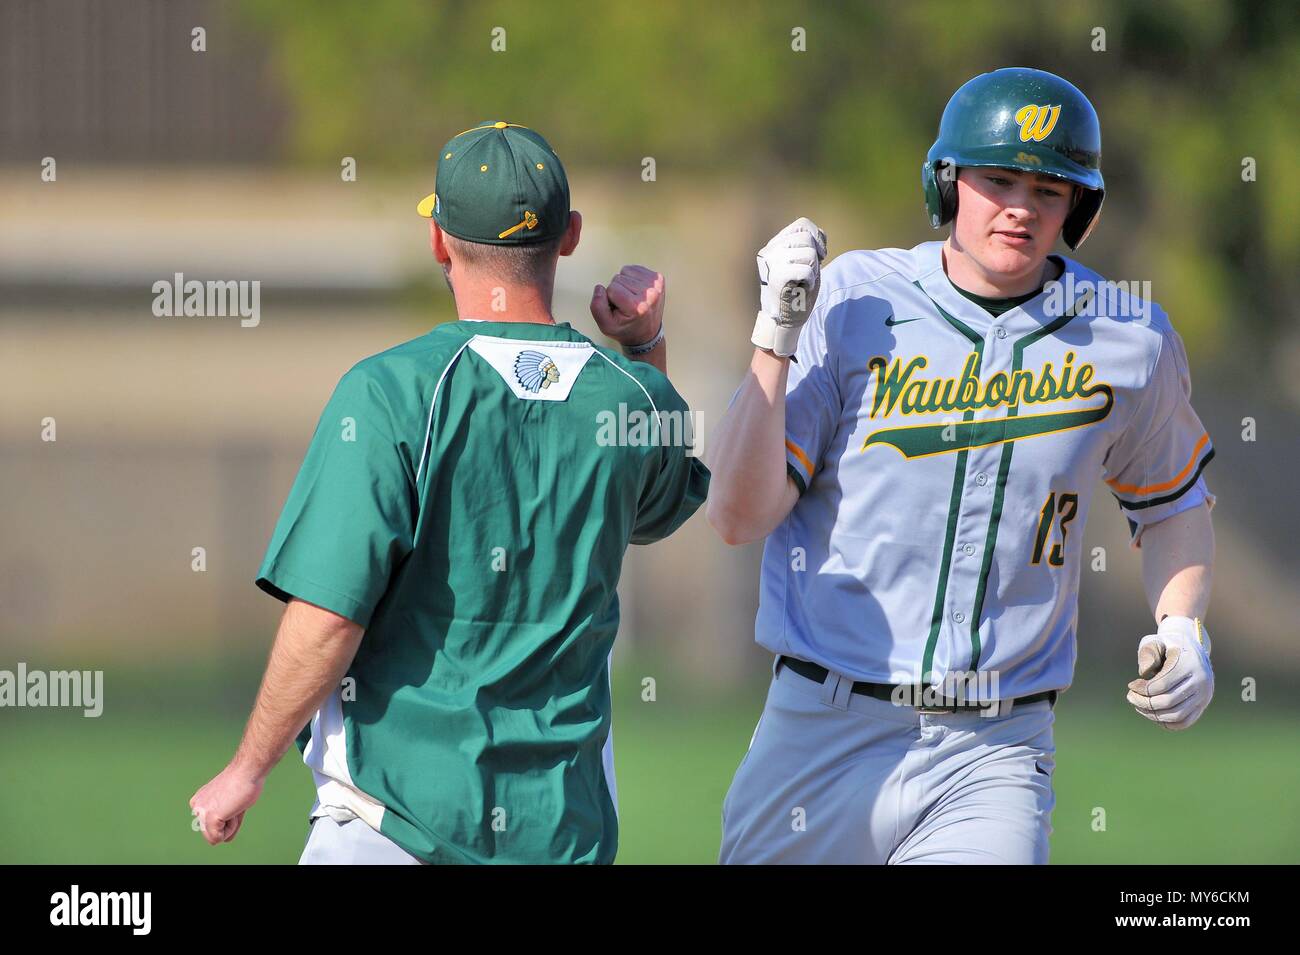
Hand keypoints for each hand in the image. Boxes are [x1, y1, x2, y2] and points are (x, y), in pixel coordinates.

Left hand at [189, 761, 264, 844]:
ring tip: (234, 805)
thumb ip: (226, 821)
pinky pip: (220, 837)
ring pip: (214, 838)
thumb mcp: (232, 804)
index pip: (211, 826)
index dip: (228, 818)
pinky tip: (234, 809)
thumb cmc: (244, 783)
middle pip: (210, 834)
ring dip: (230, 826)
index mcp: (199, 802)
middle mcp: (196, 807)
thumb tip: (226, 840)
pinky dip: (232, 828)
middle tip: (234, 804)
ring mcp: (201, 813)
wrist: (248, 770)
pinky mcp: (209, 818)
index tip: (233, 800)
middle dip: (227, 825)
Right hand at [590, 265, 664, 346]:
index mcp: (637, 306)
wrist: (646, 334)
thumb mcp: (605, 325)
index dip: (610, 298)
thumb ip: (597, 306)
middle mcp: (649, 294)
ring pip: (626, 271)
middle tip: (625, 304)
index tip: (619, 310)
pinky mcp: (659, 278)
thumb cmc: (625, 329)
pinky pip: (636, 268)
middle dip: (617, 290)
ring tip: (631, 297)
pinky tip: (636, 291)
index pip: (612, 289)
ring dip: (624, 283)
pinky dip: (632, 278)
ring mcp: (656, 285)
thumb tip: (599, 287)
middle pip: (618, 278)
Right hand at [751, 217, 827, 357]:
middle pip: (807, 237)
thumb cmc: (797, 291)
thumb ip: (807, 245)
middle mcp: (769, 251)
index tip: (819, 255)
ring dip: (813, 269)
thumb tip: (820, 233)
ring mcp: (772, 263)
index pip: (802, 224)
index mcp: (774, 245)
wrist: (785, 319)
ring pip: (809, 252)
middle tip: (808, 273)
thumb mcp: (802, 262)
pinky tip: (802, 287)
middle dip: (816, 256)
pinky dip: (811, 280)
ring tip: (803, 281)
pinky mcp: (778, 276)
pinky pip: (807, 268)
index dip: (817, 237)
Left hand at [1126, 616, 1213, 730]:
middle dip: (1144, 702)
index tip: (1131, 685)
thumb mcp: (1155, 641)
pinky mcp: (1203, 704)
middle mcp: (1201, 681)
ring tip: (1139, 705)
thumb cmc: (1167, 645)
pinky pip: (1184, 722)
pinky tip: (1151, 713)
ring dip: (1153, 715)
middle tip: (1131, 697)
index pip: (1162, 685)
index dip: (1142, 689)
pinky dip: (1166, 722)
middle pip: (1168, 702)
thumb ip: (1147, 653)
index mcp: (1189, 664)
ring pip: (1176, 715)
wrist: (1191, 648)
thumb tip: (1144, 672)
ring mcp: (1205, 695)